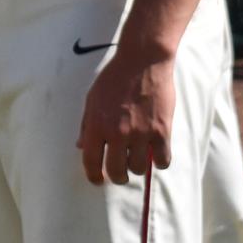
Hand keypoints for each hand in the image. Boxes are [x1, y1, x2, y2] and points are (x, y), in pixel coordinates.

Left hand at [77, 46, 175, 184]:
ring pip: (139, 169)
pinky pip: (162, 161)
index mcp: (96, 124)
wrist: (142, 62)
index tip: (98, 180)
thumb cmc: (114, 79)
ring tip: (138, 157)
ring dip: (138, 167)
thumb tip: (80, 146)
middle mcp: (117, 133)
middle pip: (117, 171)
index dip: (94, 176)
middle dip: (118, 176)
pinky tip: (156, 154)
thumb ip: (86, 124)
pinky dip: (159, 162)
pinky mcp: (162, 132)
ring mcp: (140, 133)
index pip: (91, 161)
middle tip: (120, 173)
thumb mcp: (92, 99)